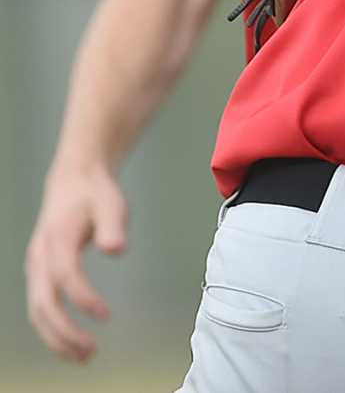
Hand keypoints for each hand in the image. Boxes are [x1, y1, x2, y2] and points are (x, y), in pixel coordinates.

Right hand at [25, 164, 126, 361]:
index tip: (106, 315)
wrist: (73, 180)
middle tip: (91, 352)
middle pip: (43, 303)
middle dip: (64, 331)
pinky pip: (40, 308)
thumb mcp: (111, 202)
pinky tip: (73, 343)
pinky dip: (52, 329)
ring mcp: (36, 267)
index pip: (65, 275)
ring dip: (56, 337)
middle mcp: (40, 257)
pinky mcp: (39, 274)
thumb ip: (113, 226)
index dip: (83, 298)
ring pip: (38, 311)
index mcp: (57, 239)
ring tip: (84, 356)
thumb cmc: (95, 194)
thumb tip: (116, 249)